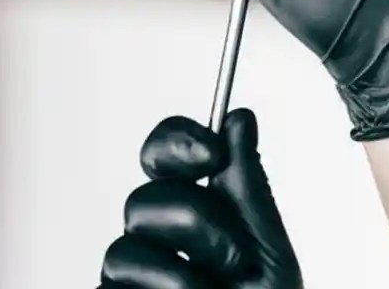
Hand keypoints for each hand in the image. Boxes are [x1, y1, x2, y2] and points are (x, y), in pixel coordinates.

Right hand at [100, 109, 301, 288]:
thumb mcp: (268, 253)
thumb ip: (250, 188)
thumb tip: (239, 117)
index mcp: (196, 209)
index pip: (164, 152)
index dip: (177, 140)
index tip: (209, 151)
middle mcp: (157, 236)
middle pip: (149, 193)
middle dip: (201, 219)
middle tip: (235, 257)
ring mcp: (132, 270)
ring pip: (130, 231)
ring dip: (187, 265)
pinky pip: (120, 272)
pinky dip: (169, 288)